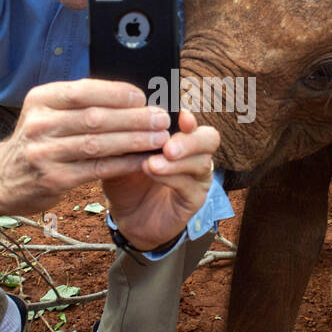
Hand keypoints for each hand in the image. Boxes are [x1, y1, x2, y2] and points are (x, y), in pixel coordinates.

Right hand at [0, 80, 170, 226]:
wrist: (0, 178)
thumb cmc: (36, 141)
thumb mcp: (45, 113)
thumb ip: (79, 104)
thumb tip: (129, 95)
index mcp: (41, 100)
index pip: (83, 91)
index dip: (116, 93)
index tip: (142, 96)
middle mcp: (40, 124)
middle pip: (95, 118)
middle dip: (134, 118)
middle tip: (161, 118)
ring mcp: (45, 153)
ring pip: (99, 144)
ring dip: (134, 141)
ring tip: (160, 138)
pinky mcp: (54, 179)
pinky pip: (97, 169)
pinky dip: (124, 164)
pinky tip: (143, 161)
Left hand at [101, 108, 218, 250]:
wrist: (126, 216)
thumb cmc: (126, 179)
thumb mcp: (122, 155)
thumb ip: (129, 138)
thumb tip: (126, 116)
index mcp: (179, 136)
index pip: (191, 121)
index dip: (187, 117)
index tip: (179, 116)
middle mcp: (195, 153)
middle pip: (209, 138)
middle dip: (189, 140)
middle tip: (167, 146)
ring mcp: (198, 177)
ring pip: (201, 163)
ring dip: (176, 162)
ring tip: (151, 164)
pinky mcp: (195, 199)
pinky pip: (190, 186)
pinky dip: (171, 178)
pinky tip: (153, 174)